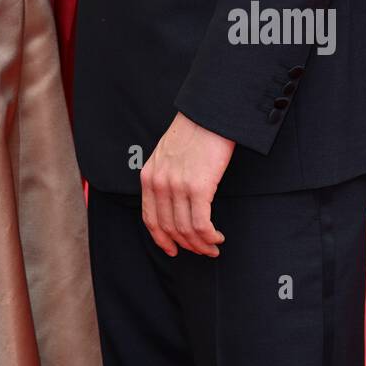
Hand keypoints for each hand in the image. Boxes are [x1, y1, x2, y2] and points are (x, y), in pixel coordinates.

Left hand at [140, 112, 234, 257]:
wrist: (208, 114)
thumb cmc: (192, 133)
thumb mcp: (165, 155)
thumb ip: (164, 178)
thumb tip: (172, 204)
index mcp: (148, 176)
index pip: (150, 219)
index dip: (161, 239)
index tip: (173, 250)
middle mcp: (159, 183)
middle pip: (169, 228)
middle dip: (187, 246)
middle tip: (202, 251)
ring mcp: (177, 186)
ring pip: (186, 230)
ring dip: (201, 245)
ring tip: (213, 247)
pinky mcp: (199, 187)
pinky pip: (201, 224)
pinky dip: (209, 236)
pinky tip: (217, 237)